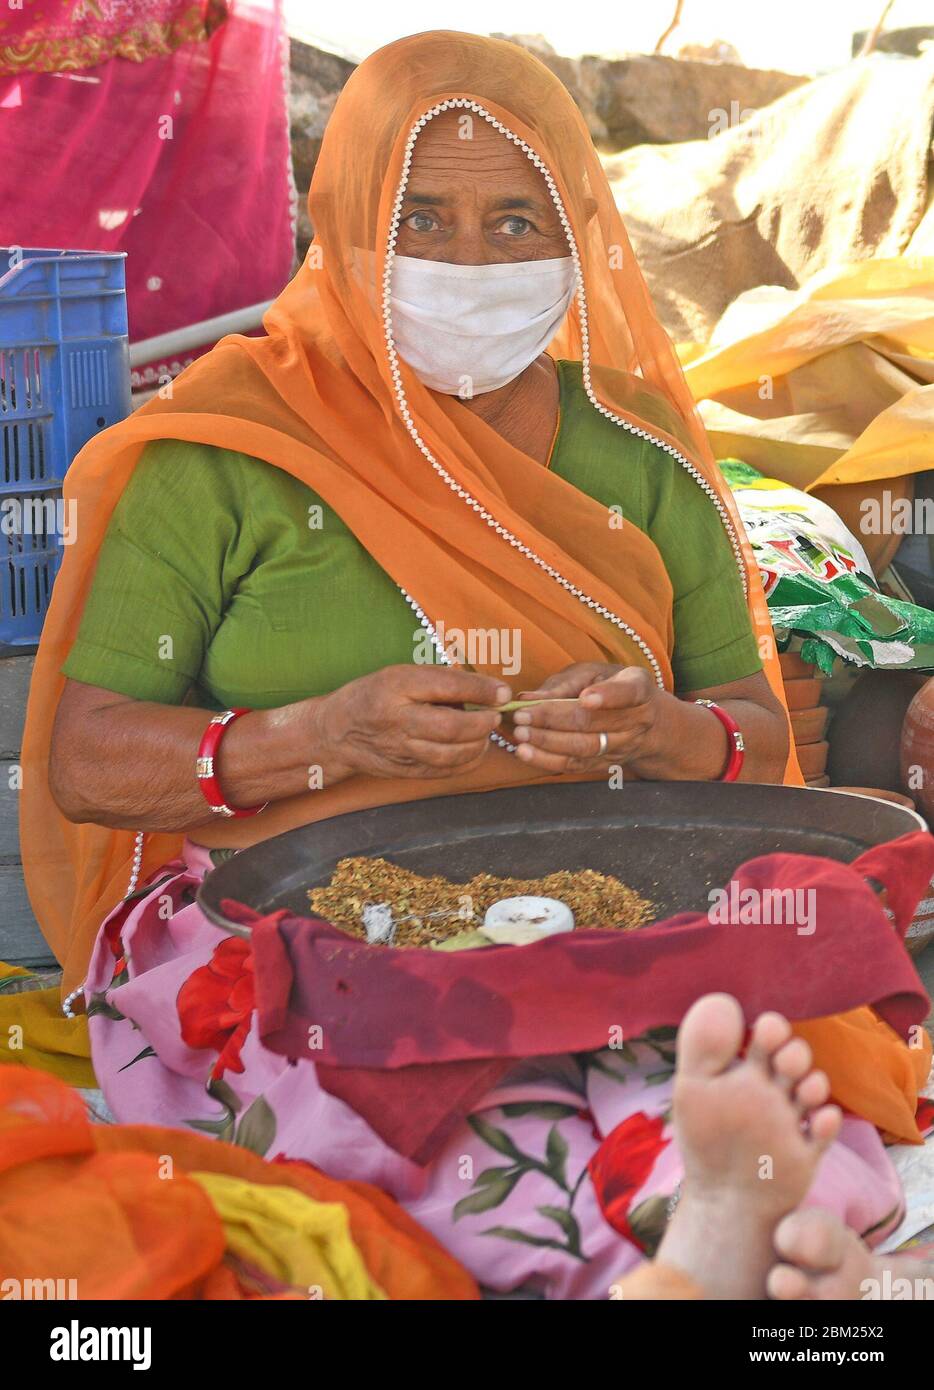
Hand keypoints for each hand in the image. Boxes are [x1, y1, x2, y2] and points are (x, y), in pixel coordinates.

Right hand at [316, 664, 511, 780]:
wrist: (338, 731)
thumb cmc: (376, 695)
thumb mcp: (401, 674)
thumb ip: (440, 681)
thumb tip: (487, 690)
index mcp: (396, 686)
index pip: (446, 687)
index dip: (480, 690)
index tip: (502, 692)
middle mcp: (397, 719)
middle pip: (451, 727)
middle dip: (482, 723)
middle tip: (494, 716)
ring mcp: (400, 750)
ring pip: (450, 755)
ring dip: (479, 745)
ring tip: (486, 732)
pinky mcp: (404, 771)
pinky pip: (445, 771)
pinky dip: (468, 762)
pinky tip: (475, 750)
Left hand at [509, 662, 667, 774]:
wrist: (641, 719)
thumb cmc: (607, 686)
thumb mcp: (593, 672)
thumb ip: (563, 684)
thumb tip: (528, 698)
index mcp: (638, 688)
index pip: (627, 692)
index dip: (607, 696)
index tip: (586, 697)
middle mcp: (636, 721)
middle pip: (594, 723)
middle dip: (554, 720)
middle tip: (522, 716)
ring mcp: (622, 747)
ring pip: (584, 748)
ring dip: (548, 743)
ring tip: (521, 734)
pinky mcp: (606, 764)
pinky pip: (576, 766)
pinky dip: (547, 760)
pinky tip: (525, 753)